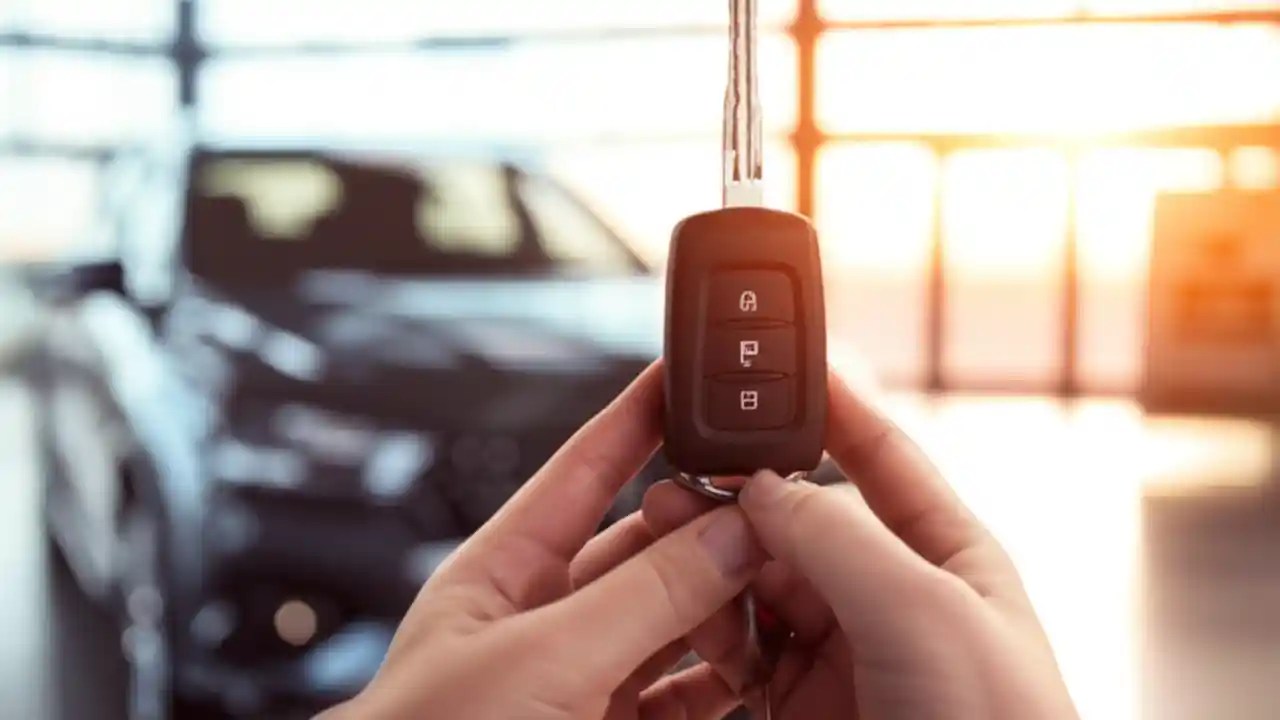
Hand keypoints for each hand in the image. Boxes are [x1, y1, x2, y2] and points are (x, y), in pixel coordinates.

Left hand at [320, 363, 764, 719]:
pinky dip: (728, 681)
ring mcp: (584, 683)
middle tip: (770, 511)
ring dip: (727, 607)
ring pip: (676, 622)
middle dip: (704, 527)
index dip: (633, 418)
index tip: (685, 375)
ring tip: (777, 588)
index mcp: (501, 577)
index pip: (580, 472)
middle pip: (645, 548)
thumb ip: (641, 597)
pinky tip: (761, 665)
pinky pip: (689, 694)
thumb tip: (730, 531)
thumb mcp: (539, 663)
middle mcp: (546, 623)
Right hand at [644, 373, 1079, 719]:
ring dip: (711, 565)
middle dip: (739, 499)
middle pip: (798, 522)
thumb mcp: (927, 616)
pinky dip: (703, 633)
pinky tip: (677, 621)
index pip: (881, 456)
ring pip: (756, 585)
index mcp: (945, 557)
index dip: (832, 404)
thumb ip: (841, 539)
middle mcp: (888, 598)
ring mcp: (840, 654)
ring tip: (664, 550)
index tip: (782, 359)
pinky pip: (737, 653)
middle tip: (680, 479)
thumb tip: (765, 484)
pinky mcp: (797, 707)